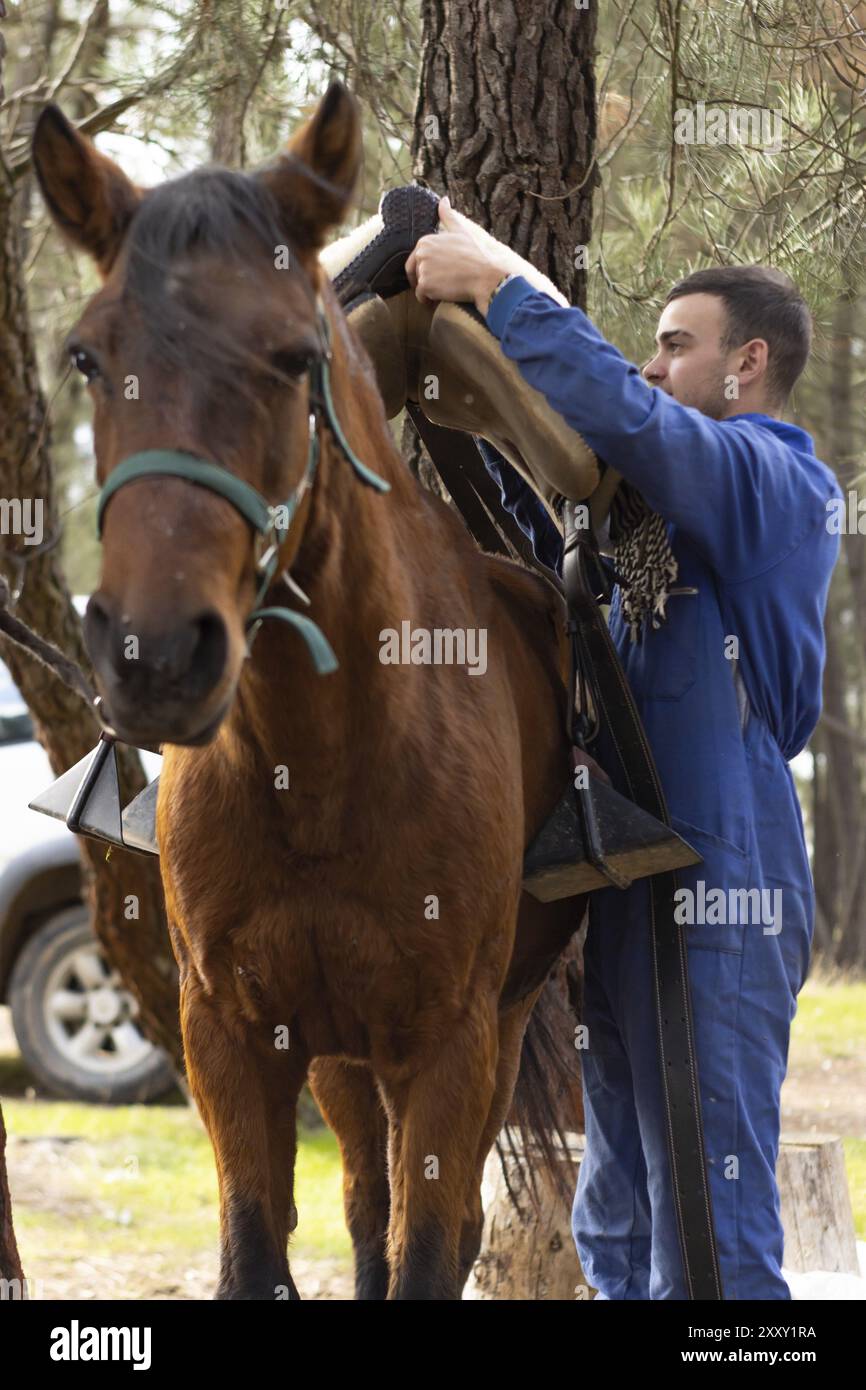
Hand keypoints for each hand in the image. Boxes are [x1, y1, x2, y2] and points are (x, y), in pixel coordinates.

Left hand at [405, 196, 508, 314]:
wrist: (485, 277)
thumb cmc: (476, 255)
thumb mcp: (461, 231)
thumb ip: (448, 216)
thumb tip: (443, 199)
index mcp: (425, 240)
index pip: (416, 260)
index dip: (427, 269)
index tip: (441, 273)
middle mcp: (420, 253)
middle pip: (414, 274)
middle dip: (426, 281)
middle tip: (443, 284)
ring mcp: (422, 269)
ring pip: (419, 286)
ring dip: (430, 291)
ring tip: (447, 288)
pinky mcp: (425, 285)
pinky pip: (422, 297)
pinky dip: (430, 301)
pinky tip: (444, 296)